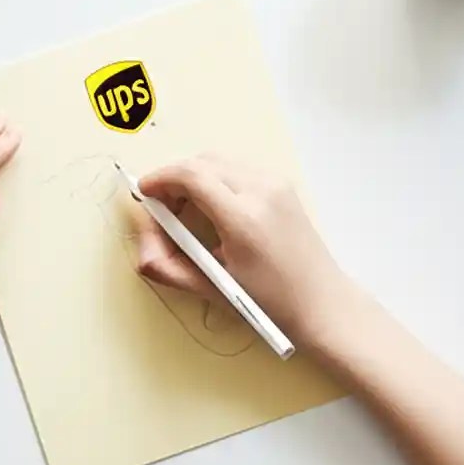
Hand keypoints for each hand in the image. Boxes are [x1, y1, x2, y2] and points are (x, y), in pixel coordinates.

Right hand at [131, 154, 353, 354]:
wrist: (322, 303)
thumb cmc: (270, 303)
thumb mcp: (212, 288)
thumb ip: (168, 267)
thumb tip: (141, 248)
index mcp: (244, 219)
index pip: (191, 176)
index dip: (160, 179)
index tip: (144, 192)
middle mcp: (262, 191)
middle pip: (202, 162)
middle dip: (175, 178)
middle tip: (163, 207)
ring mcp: (276, 184)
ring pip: (220, 161)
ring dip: (195, 177)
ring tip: (186, 209)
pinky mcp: (284, 185)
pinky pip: (238, 167)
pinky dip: (217, 178)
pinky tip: (213, 207)